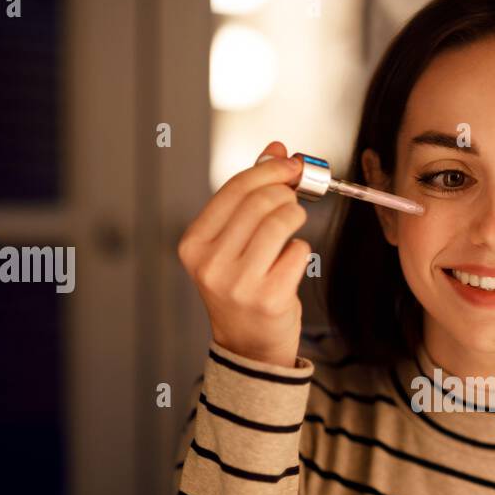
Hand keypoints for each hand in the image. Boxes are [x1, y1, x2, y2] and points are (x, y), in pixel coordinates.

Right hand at [176, 139, 308, 367]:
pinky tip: (290, 262)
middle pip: (261, 202)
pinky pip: (298, 252)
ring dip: (296, 217)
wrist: (248, 345)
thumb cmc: (242, 285)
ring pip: (281, 223)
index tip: (291, 165)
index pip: (235, 189)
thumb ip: (250, 194)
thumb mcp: (233, 240)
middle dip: (286, 193)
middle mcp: (211, 264)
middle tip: (295, 199)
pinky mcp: (270, 298)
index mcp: (193, 244)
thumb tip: (276, 149)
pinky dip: (300, 250)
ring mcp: (239, 283)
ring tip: (293, 226)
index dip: (270, 170)